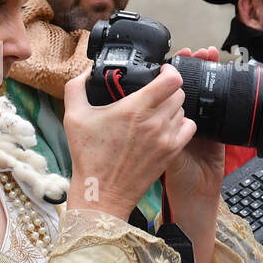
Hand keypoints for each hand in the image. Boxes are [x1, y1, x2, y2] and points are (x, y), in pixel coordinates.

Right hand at [63, 67, 194, 218]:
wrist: (102, 191)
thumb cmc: (88, 156)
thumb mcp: (73, 116)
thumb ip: (77, 87)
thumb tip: (86, 72)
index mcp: (135, 108)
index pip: (171, 80)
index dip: (170, 70)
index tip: (161, 71)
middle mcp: (155, 122)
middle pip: (179, 93)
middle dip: (168, 88)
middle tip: (156, 91)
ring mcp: (166, 138)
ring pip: (183, 110)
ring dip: (173, 106)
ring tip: (158, 110)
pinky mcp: (172, 152)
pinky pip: (189, 128)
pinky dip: (182, 123)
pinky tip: (168, 125)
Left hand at [165, 49, 227, 203]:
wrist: (196, 195)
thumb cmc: (173, 177)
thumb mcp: (164, 152)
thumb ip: (159, 133)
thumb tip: (142, 113)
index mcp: (164, 120)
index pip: (168, 88)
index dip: (175, 69)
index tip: (178, 54)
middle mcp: (181, 118)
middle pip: (190, 84)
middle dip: (195, 65)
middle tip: (198, 51)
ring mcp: (200, 123)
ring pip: (206, 91)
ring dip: (209, 72)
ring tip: (209, 55)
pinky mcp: (218, 129)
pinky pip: (220, 107)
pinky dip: (224, 92)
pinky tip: (224, 78)